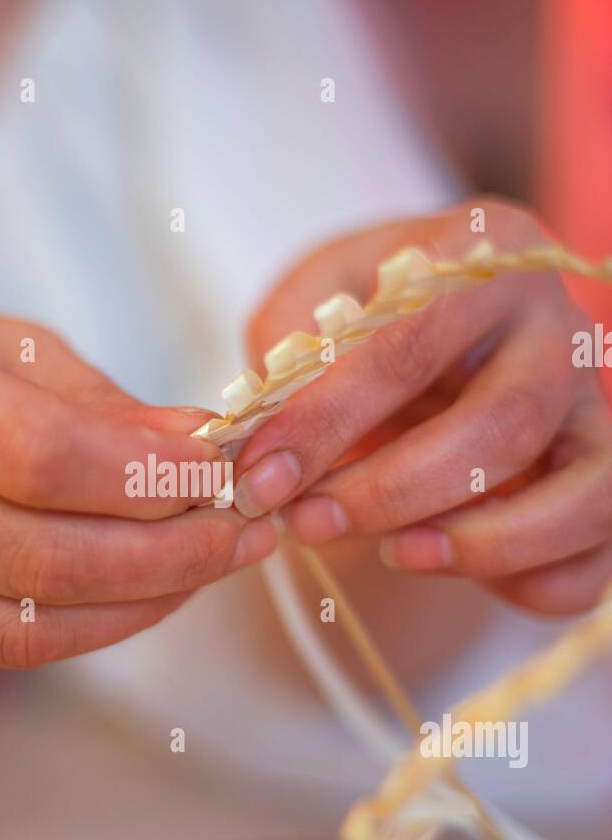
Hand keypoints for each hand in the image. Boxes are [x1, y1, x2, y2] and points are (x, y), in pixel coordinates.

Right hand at [0, 301, 274, 673]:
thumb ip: (94, 400)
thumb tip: (206, 447)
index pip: (40, 456)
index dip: (150, 480)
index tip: (226, 476)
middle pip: (40, 559)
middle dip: (168, 556)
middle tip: (243, 535)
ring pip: (23, 630)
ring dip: (139, 608)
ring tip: (204, 571)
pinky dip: (85, 632)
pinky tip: (134, 595)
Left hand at [235, 198, 611, 615]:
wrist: (422, 321)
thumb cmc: (363, 309)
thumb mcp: (310, 298)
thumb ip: (289, 358)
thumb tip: (267, 447)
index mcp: (485, 256)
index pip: (410, 341)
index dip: (329, 419)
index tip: (262, 475)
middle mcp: (558, 327)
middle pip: (503, 424)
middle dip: (393, 491)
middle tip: (309, 523)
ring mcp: (592, 408)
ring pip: (579, 494)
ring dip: (479, 544)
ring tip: (394, 555)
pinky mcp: (602, 477)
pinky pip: (598, 554)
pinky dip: (535, 583)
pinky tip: (451, 566)